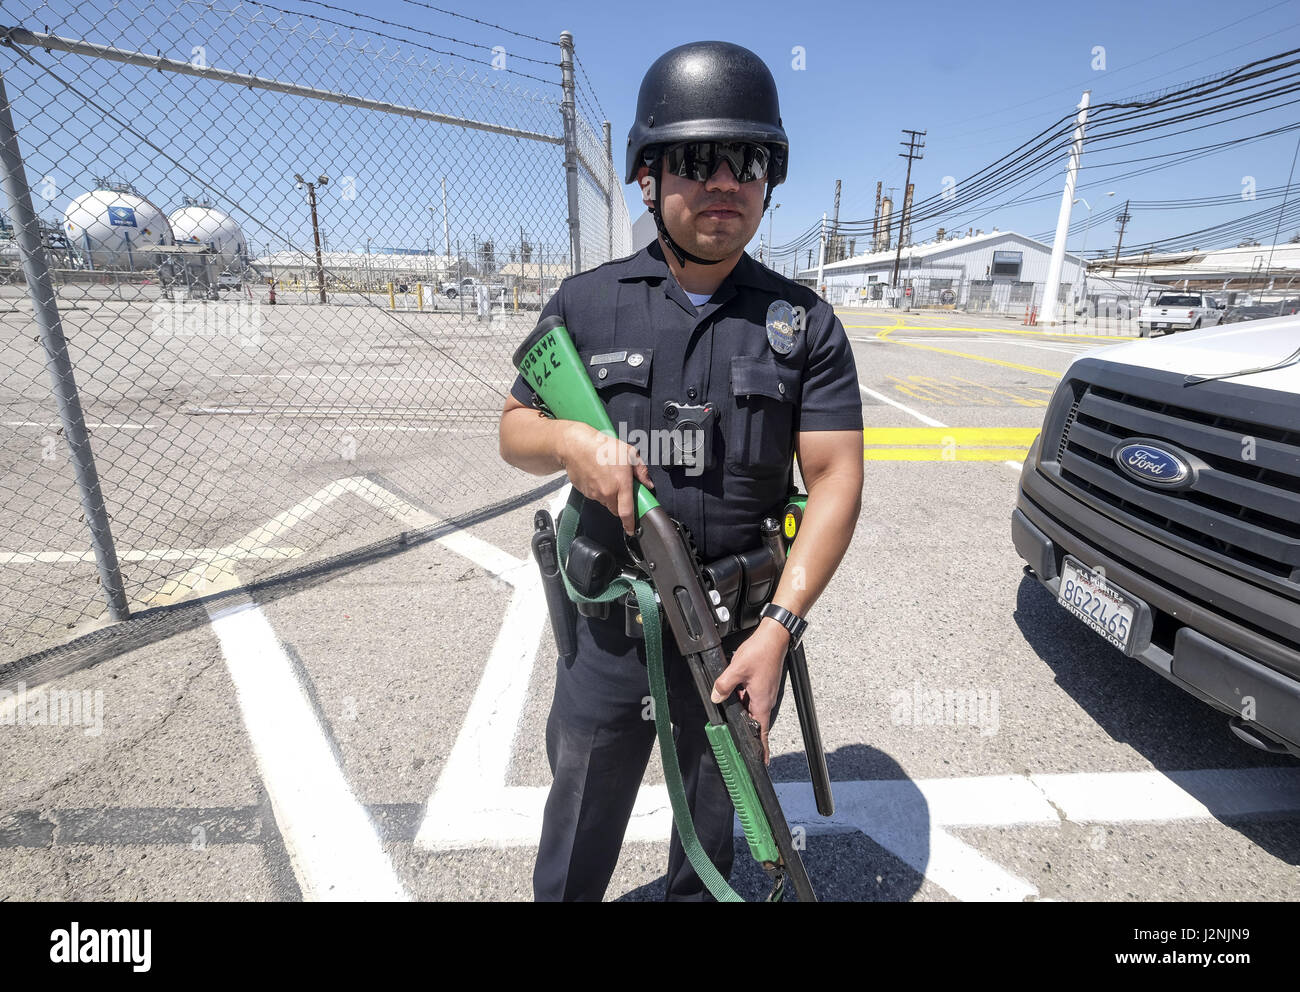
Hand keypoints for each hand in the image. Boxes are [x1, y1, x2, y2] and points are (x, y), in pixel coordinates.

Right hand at [557, 422, 653, 534]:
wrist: (575, 446)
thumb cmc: (601, 447)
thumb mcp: (629, 453)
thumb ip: (641, 471)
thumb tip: (648, 483)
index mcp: (620, 485)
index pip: (626, 512)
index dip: (630, 524)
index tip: (631, 529)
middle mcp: (607, 493)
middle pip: (616, 509)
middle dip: (620, 503)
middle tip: (621, 488)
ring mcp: (594, 494)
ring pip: (605, 502)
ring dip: (609, 495)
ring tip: (607, 477)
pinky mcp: (584, 493)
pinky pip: (595, 497)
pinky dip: (598, 490)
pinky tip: (598, 476)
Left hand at [710, 618, 788, 763]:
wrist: (774, 635)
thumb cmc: (762, 652)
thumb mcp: (736, 669)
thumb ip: (724, 685)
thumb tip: (716, 696)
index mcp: (762, 702)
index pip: (761, 732)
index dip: (761, 748)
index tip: (762, 761)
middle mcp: (766, 700)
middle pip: (753, 719)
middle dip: (743, 722)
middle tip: (732, 722)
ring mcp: (766, 691)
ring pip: (751, 706)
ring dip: (741, 705)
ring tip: (731, 694)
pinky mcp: (764, 683)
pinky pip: (752, 695)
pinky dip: (743, 695)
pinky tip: (735, 685)